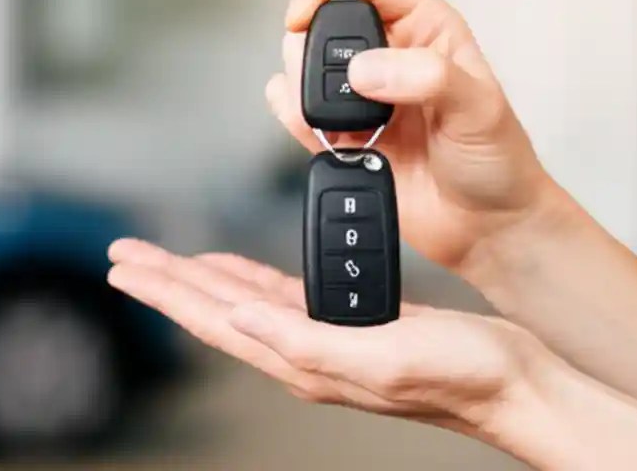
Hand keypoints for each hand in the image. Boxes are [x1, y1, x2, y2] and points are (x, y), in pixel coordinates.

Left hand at [108, 239, 547, 437]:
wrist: (513, 383)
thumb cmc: (459, 375)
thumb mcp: (380, 356)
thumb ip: (304, 341)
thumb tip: (239, 317)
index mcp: (300, 361)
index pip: (211, 321)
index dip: (163, 292)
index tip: (123, 267)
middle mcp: (301, 353)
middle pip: (212, 309)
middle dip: (164, 280)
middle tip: (123, 254)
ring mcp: (321, 339)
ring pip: (239, 300)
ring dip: (197, 278)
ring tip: (162, 261)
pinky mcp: (346, 323)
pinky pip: (278, 295)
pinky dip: (247, 277)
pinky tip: (234, 270)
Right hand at [269, 0, 555, 269]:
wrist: (487, 228)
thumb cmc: (499, 162)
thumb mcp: (479, 107)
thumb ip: (426, 77)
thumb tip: (364, 69)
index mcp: (423, 27)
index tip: (302, 14)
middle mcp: (387, 54)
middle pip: (320, 20)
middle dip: (308, 45)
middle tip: (332, 82)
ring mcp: (360, 95)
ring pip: (300, 66)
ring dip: (302, 88)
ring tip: (340, 117)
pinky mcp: (340, 134)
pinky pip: (296, 113)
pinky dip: (294, 119)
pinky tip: (322, 134)